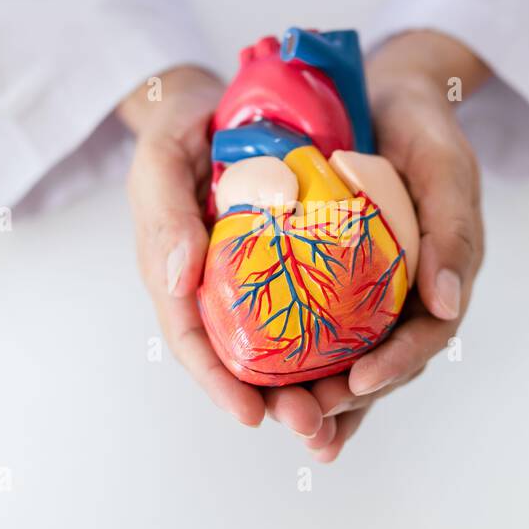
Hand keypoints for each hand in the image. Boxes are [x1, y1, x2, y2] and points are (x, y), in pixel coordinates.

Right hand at [121, 66, 336, 444]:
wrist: (219, 99)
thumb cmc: (181, 125)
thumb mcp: (161, 156)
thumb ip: (163, 212)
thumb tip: (180, 278)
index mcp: (174, 271)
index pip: (192, 339)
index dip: (218, 382)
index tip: (251, 415)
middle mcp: (215, 286)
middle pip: (241, 359)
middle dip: (274, 400)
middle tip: (312, 429)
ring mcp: (254, 277)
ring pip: (281, 346)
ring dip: (309, 386)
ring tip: (342, 419)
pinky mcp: (291, 262)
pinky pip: (312, 309)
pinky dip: (335, 342)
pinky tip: (367, 365)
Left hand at [305, 31, 488, 461]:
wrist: (381, 92)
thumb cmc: (419, 123)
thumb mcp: (445, 162)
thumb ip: (453, 228)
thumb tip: (447, 303)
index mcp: (445, 272)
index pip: (428, 334)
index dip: (397, 365)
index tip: (358, 383)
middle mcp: (410, 292)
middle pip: (385, 363)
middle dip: (350, 402)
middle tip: (307, 424)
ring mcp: (373, 292)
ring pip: (351, 359)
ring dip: (322, 398)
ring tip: (286, 424)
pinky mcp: (335, 283)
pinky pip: (318, 331)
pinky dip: (299, 364)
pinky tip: (268, 393)